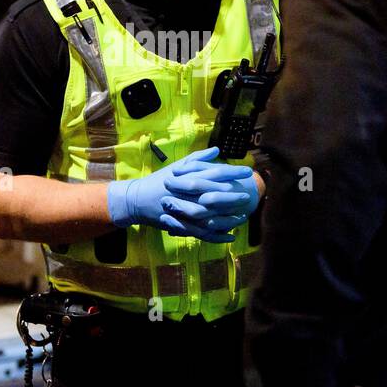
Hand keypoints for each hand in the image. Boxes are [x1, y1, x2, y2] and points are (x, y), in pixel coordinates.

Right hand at [107, 147, 252, 241]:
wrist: (137, 200)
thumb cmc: (160, 181)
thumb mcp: (177, 166)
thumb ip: (198, 158)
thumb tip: (217, 150)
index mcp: (187, 177)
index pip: (214, 173)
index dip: (233, 172)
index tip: (248, 171)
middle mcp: (186, 194)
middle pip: (215, 195)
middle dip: (233, 196)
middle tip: (248, 196)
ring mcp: (183, 212)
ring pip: (211, 217)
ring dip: (228, 217)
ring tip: (243, 216)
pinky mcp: (181, 226)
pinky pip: (202, 233)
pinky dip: (218, 235)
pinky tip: (231, 236)